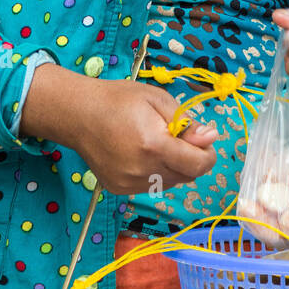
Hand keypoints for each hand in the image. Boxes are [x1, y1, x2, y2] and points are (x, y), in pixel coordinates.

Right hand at [21, 63, 217, 195]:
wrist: (77, 113)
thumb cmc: (119, 100)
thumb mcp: (158, 99)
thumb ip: (186, 122)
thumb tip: (211, 138)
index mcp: (154, 145)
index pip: (198, 165)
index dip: (208, 154)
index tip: (203, 141)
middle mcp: (142, 170)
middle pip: (187, 176)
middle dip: (190, 158)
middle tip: (175, 136)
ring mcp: (128, 183)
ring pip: (170, 182)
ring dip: (172, 166)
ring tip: (153, 143)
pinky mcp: (119, 189)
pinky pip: (151, 185)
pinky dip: (154, 172)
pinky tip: (139, 153)